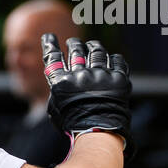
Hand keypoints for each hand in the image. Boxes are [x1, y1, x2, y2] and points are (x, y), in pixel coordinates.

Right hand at [42, 34, 132, 155]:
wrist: (99, 131)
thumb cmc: (73, 124)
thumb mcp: (55, 109)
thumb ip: (57, 93)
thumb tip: (59, 84)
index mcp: (62, 82)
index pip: (53, 58)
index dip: (50, 45)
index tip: (49, 36)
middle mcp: (80, 75)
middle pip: (76, 52)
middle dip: (74, 44)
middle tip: (73, 42)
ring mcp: (100, 75)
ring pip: (97, 52)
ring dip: (93, 46)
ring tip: (92, 45)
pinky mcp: (118, 78)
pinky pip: (117, 61)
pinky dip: (113, 58)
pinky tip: (111, 57)